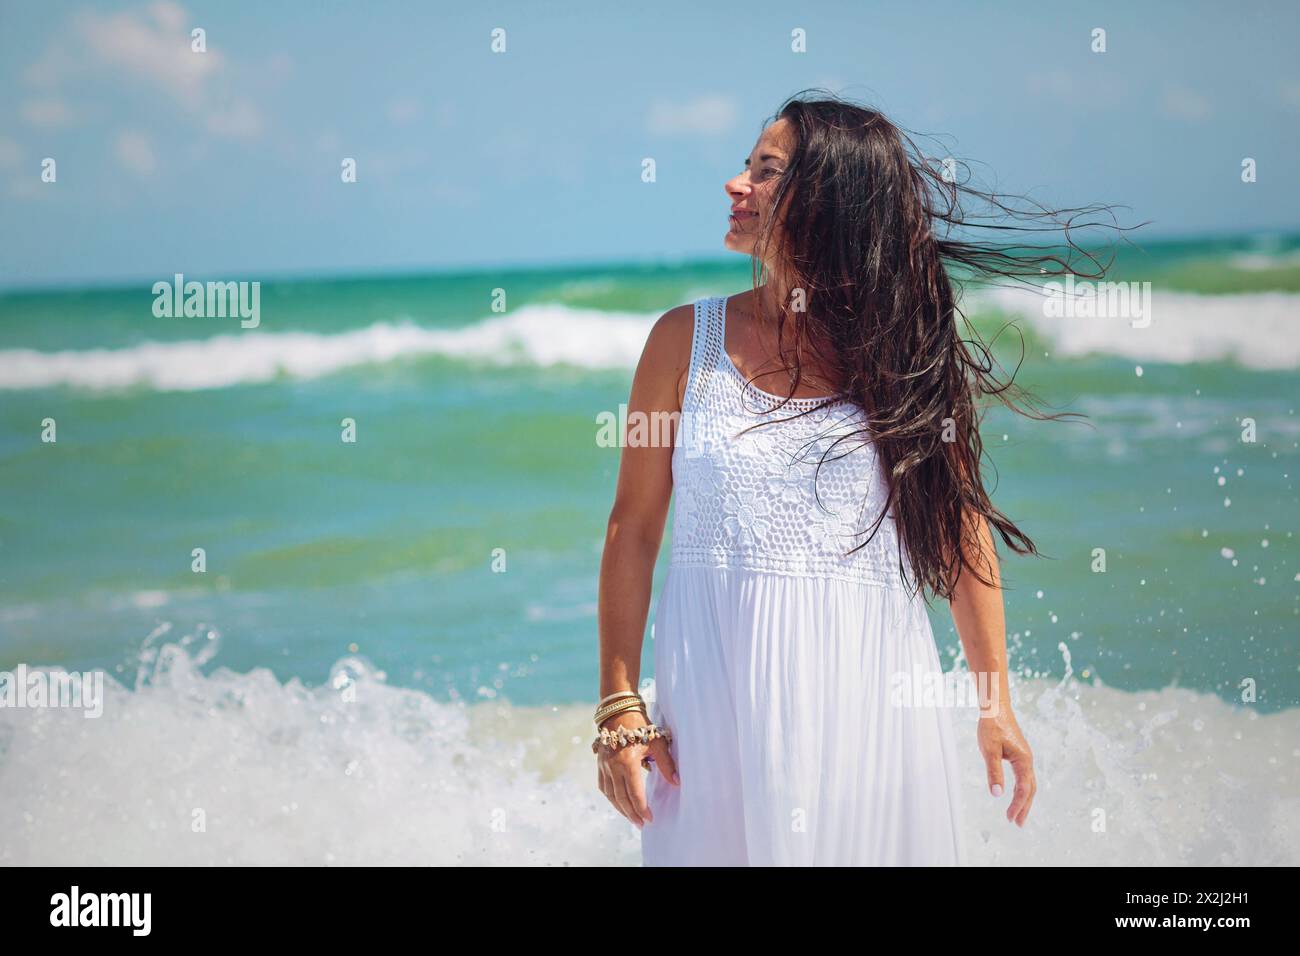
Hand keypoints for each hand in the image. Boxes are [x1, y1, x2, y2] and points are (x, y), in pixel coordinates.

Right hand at [595, 710, 678, 828]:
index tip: (650, 819)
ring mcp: (604, 765)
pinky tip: (619, 803)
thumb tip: (677, 783)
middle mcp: (613, 766)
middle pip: (621, 798)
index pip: (634, 793)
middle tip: (642, 824)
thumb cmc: (641, 726)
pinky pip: (603, 786)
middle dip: (631, 813)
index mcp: (627, 761)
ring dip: (620, 808)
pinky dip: (611, 797)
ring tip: (632, 818)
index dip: (642, 808)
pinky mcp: (600, 763)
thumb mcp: (657, 742)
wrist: (618, 711)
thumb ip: (667, 764)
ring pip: (610, 794)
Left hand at [978, 708, 1035, 826]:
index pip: (1023, 789)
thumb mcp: (989, 750)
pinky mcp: (1019, 754)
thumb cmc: (992, 726)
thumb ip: (994, 772)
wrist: (995, 708)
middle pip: (1030, 789)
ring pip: (1028, 783)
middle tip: (1018, 824)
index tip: (1010, 818)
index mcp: (1023, 760)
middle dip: (1024, 807)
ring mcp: (1024, 757)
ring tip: (1016, 814)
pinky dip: (1021, 789)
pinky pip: (1023, 776)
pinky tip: (1015, 794)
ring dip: (1023, 800)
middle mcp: (1027, 760)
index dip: (1017, 805)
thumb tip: (997, 794)